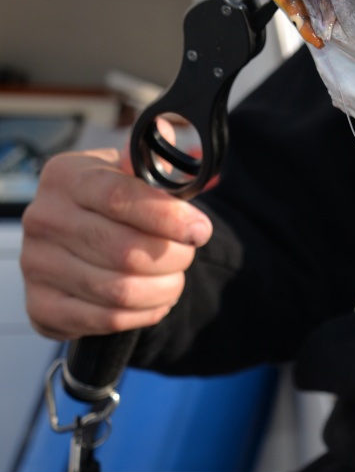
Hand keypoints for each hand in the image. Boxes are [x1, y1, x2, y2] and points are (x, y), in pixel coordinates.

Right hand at [20, 147, 211, 339]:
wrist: (76, 236)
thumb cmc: (115, 200)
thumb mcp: (132, 170)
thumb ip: (159, 162)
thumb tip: (188, 154)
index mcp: (68, 177)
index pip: (121, 197)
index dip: (170, 217)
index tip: (200, 230)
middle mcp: (45, 219)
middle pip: (125, 250)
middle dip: (174, 256)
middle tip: (188, 253)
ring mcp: (37, 265)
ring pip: (120, 290)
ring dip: (164, 288)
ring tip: (176, 278)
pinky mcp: (42, 306)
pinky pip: (106, 318)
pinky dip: (144, 313)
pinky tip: (157, 300)